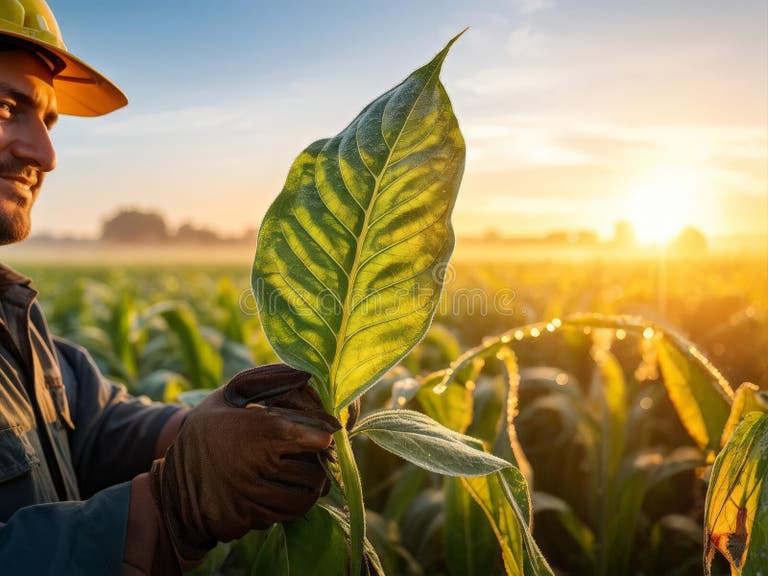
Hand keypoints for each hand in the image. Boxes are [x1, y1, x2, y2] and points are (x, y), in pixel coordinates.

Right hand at [149, 364, 340, 566]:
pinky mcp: (243, 521)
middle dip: (320, 465)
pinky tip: (284, 492)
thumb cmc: (210, 426)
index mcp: (252, 432)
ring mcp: (246, 498)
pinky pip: (284, 517)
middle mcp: (250, 467)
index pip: (302, 436)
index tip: (326, 436)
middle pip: (310, 472)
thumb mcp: (232, 393)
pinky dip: (291, 507)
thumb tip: (307, 372)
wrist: (171, 477)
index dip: (320, 437)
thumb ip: (269, 380)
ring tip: (306, 477)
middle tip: (320, 458)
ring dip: (310, 489)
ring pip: (301, 499)